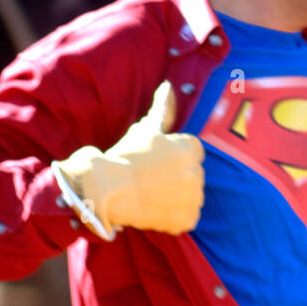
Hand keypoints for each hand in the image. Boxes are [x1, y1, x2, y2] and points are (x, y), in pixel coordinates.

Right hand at [54, 81, 204, 235]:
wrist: (108, 189)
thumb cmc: (125, 156)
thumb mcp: (145, 129)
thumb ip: (162, 109)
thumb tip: (168, 85)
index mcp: (192, 148)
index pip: (191, 153)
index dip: (171, 158)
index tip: (154, 162)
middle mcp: (198, 172)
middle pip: (191, 175)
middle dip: (176, 177)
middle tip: (150, 179)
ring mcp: (193, 198)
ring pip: (190, 197)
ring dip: (176, 197)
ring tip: (151, 194)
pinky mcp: (187, 220)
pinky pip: (187, 218)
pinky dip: (174, 217)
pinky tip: (156, 209)